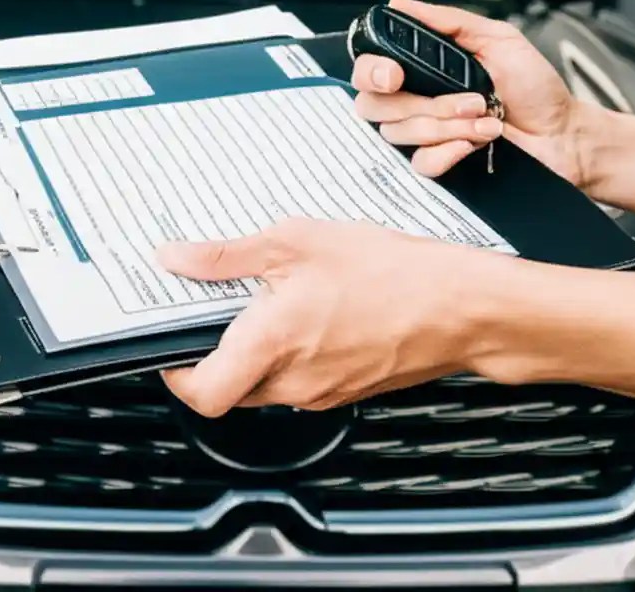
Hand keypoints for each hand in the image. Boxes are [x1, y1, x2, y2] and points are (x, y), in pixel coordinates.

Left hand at [156, 218, 506, 417]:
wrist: (463, 308)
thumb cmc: (391, 272)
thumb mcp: (298, 241)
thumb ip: (227, 256)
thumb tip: (176, 259)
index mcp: (271, 345)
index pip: (201, 393)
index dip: (175, 374)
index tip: (171, 346)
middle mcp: (292, 382)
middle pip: (230, 388)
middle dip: (220, 353)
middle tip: (228, 310)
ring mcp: (321, 394)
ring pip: (266, 384)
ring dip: (261, 352)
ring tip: (281, 302)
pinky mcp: (347, 392)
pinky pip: (302, 381)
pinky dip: (296, 355)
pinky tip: (318, 314)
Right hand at [352, 0, 600, 186]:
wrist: (562, 133)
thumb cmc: (535, 87)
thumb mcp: (498, 39)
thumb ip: (448, 21)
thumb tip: (402, 4)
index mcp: (423, 69)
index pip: (369, 71)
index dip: (371, 72)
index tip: (395, 75)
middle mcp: (416, 101)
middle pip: (373, 106)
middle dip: (423, 103)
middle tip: (468, 99)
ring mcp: (425, 135)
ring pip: (400, 133)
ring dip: (449, 123)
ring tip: (486, 116)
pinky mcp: (439, 164)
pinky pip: (420, 162)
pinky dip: (449, 151)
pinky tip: (476, 143)